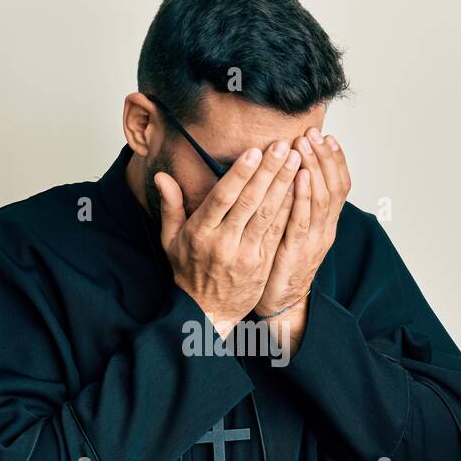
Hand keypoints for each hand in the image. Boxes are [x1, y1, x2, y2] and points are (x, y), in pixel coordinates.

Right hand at [157, 140, 301, 337]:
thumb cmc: (188, 273)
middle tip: (284, 146)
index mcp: (199, 234)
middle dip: (268, 171)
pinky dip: (289, 209)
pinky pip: (277, 232)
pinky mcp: (262, 264)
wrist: (207, 313)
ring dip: (283, 185)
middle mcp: (223, 243)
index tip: (254, 151)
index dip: (240, 174)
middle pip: (250, 202)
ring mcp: (245, 255)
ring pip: (268, 215)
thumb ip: (170, 207)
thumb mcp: (170, 241)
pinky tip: (299, 189)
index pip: (222, 198)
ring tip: (296, 160)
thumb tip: (162, 176)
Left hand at [252, 127, 348, 318]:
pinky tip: (297, 175)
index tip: (327, 136)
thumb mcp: (295, 231)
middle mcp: (325, 229)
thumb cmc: (282, 266)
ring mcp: (314, 240)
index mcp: (326, 223)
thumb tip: (292, 172)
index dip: (335, 159)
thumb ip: (297, 204)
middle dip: (324, 156)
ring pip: (321, 198)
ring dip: (313, 168)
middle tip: (314, 132)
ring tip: (305, 145)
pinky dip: (302, 195)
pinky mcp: (298, 251)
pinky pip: (303, 219)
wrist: (281, 304)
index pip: (339, 185)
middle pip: (334, 186)